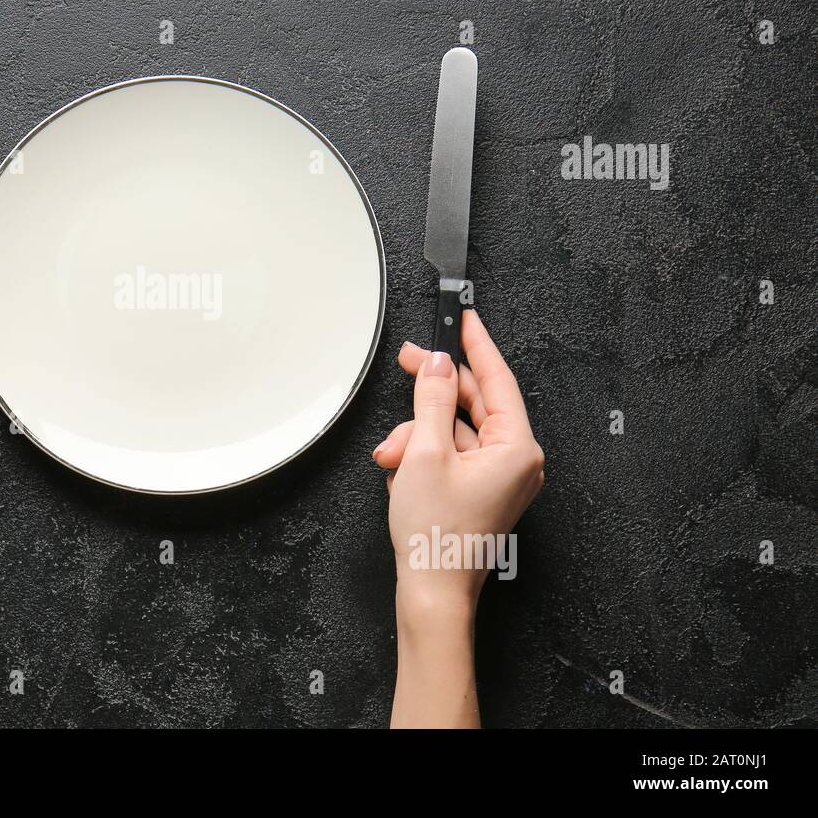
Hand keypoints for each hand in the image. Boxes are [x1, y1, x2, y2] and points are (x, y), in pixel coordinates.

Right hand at [374, 308, 542, 727]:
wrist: (432, 592)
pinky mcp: (481, 491)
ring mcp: (500, 478)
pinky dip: (424, 455)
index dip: (478, 345)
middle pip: (474, 404)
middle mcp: (516, 461)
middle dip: (433, 395)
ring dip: (419, 434)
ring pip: (456, 430)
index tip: (465, 318)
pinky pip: (453, 455)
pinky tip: (402, 468)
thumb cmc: (437, 535)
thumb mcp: (425, 452)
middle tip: (410, 363)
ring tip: (393, 455)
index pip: (498, 380)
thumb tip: (440, 364)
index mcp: (517, 448)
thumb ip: (433, 399)